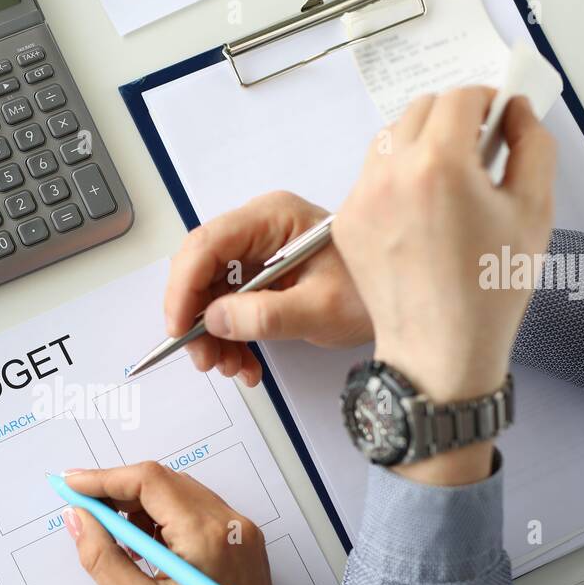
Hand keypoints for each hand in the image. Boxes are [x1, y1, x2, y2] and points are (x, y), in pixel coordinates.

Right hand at [63, 464, 300, 584]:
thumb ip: (103, 556)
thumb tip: (78, 517)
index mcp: (208, 536)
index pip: (149, 481)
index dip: (104, 479)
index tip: (71, 486)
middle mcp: (232, 525)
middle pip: (165, 483)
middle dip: (119, 491)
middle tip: (83, 511)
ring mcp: (242, 535)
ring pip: (180, 496)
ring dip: (142, 507)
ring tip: (112, 538)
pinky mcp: (243, 547)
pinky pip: (197, 515)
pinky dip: (165, 522)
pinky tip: (145, 550)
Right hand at [164, 191, 369, 385]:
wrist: (404, 300)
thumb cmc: (371, 293)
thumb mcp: (320, 309)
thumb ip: (264, 315)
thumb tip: (214, 320)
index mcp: (274, 218)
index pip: (206, 244)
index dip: (184, 288)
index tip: (179, 328)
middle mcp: (260, 227)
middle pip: (200, 269)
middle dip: (196, 318)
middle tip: (206, 359)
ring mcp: (259, 250)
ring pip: (209, 292)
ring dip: (213, 335)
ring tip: (233, 367)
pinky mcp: (262, 274)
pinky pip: (228, 304)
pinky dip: (230, 336)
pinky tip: (245, 361)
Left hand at [334, 88, 554, 451]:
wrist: (440, 349)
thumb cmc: (489, 290)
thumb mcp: (535, 208)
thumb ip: (533, 143)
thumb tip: (516, 112)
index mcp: (440, 165)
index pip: (460, 97)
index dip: (488, 101)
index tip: (500, 120)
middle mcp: (391, 174)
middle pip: (421, 109)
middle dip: (453, 118)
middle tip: (479, 148)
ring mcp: (361, 198)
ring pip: (388, 138)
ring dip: (419, 142)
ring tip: (447, 179)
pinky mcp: (346, 222)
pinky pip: (370, 176)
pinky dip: (394, 177)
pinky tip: (420, 210)